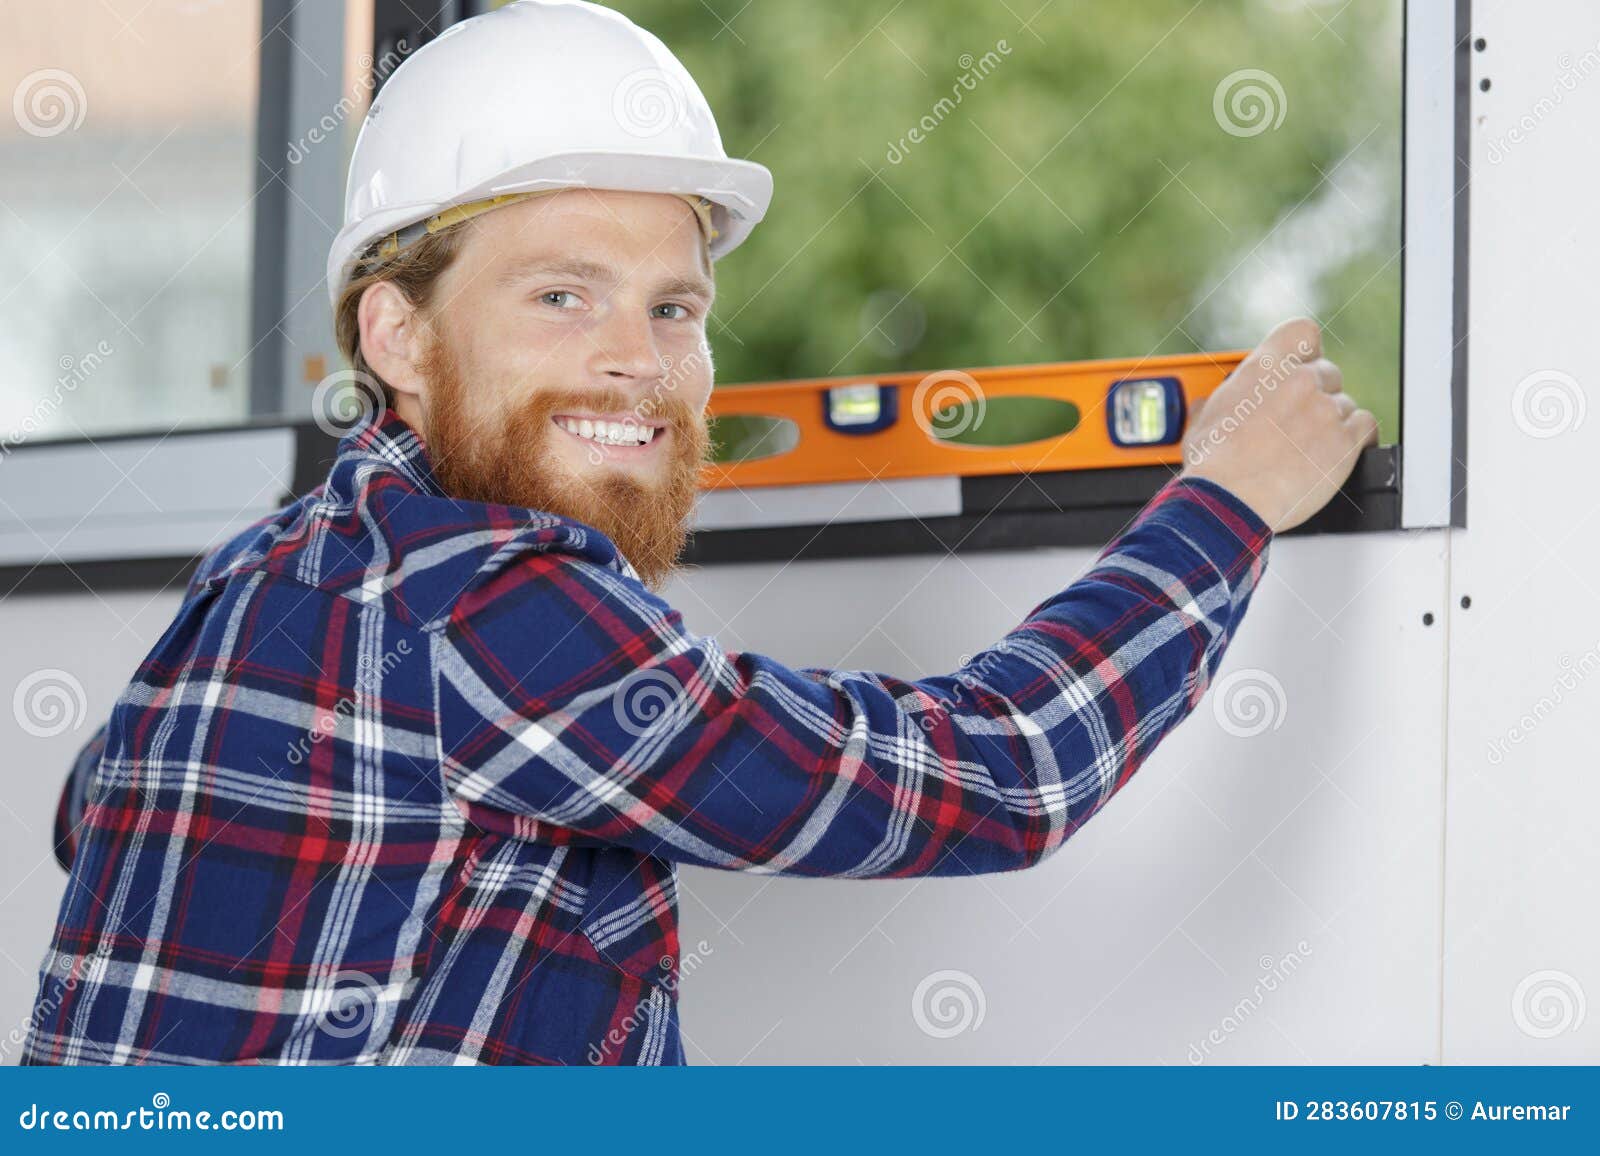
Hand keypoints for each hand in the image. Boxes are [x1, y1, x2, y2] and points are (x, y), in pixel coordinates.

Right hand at [1181, 317, 1377, 533]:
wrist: (1231, 500)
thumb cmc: (1213, 466)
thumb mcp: (1202, 423)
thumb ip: (1216, 405)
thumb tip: (1205, 408)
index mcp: (1264, 368)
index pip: (1304, 333)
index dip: (1305, 352)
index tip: (1300, 367)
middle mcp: (1299, 381)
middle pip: (1327, 373)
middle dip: (1317, 395)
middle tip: (1300, 420)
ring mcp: (1325, 409)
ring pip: (1343, 404)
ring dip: (1331, 422)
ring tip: (1308, 447)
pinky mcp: (1344, 441)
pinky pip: (1365, 426)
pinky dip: (1356, 437)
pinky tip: (1340, 449)